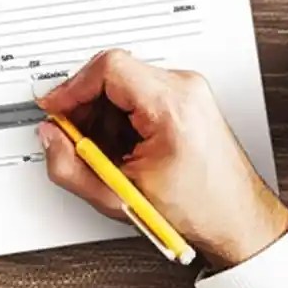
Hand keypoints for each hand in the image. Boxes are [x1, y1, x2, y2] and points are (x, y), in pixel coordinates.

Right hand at [37, 49, 287, 267]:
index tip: (55, 107)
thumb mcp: (120, 196)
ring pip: (123, 83)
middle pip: (113, 73)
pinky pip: (138, 92)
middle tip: (72, 135)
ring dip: (102, 113)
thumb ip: (71, 167)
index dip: (72, 87)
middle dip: (84, 105)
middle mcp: (184, 89)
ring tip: (105, 151)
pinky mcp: (187, 97)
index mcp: (172, 107)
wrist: (236, 219)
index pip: (109, 68)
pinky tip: (122, 147)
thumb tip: (51, 138)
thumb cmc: (197, 209)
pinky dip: (120, 117)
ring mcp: (188, 90)